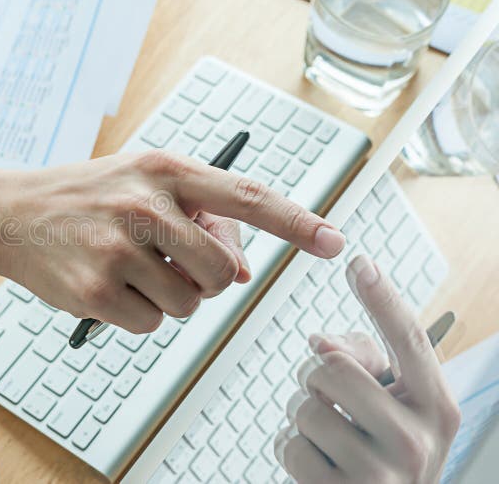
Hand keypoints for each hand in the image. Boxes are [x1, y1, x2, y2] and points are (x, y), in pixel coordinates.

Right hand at [0, 150, 345, 332]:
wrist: (10, 211)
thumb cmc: (85, 196)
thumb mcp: (144, 186)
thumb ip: (201, 220)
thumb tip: (244, 272)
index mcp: (165, 169)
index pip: (247, 197)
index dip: (297, 222)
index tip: (335, 242)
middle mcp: (145, 204)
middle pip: (222, 271)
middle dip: (207, 278)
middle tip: (170, 262)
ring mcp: (119, 248)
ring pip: (189, 304)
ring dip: (169, 297)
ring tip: (129, 268)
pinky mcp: (95, 290)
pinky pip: (151, 324)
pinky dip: (137, 314)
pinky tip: (106, 285)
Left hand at [273, 255, 460, 482]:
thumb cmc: (380, 449)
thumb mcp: (391, 406)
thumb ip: (364, 363)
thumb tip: (322, 343)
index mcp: (437, 408)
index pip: (409, 341)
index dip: (382, 299)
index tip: (359, 262)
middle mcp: (418, 441)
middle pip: (333, 367)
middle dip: (313, 375)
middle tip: (325, 396)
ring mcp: (383, 474)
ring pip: (304, 407)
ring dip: (299, 416)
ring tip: (324, 437)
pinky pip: (289, 445)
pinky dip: (290, 449)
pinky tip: (315, 463)